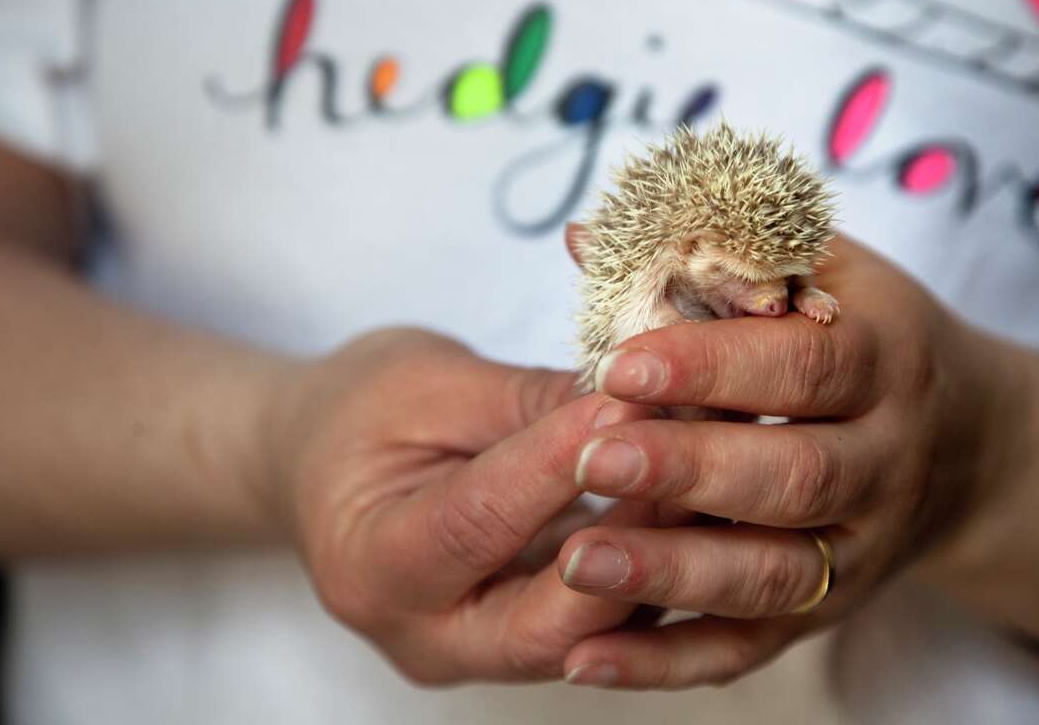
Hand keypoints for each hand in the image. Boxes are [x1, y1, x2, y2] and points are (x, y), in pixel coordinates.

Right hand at [258, 328, 672, 684]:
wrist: (326, 464)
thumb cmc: (361, 414)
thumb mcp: (426, 384)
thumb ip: (526, 402)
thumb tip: (635, 400)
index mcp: (372, 565)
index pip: (480, 522)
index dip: (560, 464)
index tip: (632, 404)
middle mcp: (425, 637)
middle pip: (548, 625)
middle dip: (632, 543)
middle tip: (697, 460)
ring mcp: (477, 654)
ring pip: (592, 634)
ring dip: (658, 558)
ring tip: (713, 479)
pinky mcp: (523, 643)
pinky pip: (601, 622)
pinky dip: (649, 565)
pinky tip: (694, 504)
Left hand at [555, 236, 1016, 687]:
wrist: (969, 443)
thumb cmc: (869, 339)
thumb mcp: (823, 276)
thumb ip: (715, 256)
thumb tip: (588, 237)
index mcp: (886, 362)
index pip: (802, 366)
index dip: (714, 366)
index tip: (620, 362)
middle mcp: (884, 463)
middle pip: (793, 477)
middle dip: (690, 471)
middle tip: (593, 458)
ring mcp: (860, 550)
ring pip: (773, 576)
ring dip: (673, 575)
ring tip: (580, 561)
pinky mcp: (827, 612)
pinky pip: (751, 649)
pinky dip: (670, 661)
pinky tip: (589, 656)